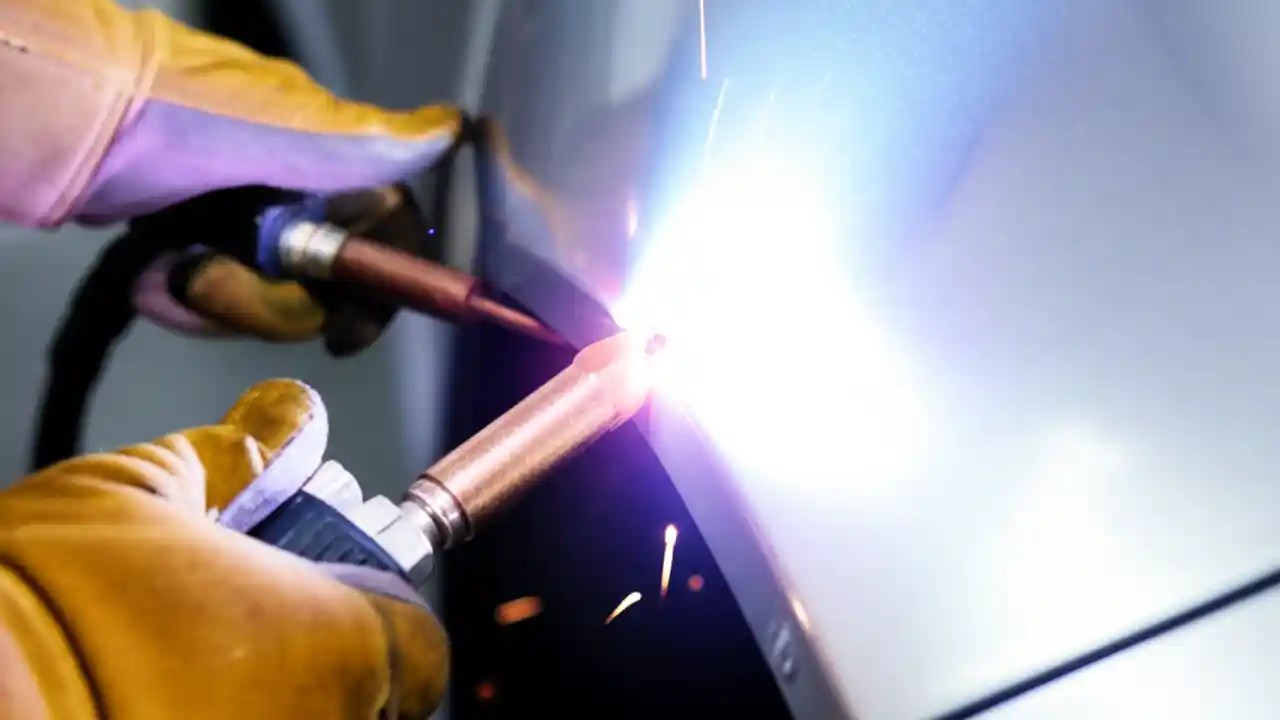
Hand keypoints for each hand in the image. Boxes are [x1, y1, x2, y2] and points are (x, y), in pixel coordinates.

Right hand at [0, 379, 447, 718]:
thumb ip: (236, 456)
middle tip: (251, 614)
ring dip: (274, 695)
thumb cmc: (40, 597)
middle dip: (323, 650)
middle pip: (365, 696)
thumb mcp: (137, 491)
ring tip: (192, 661)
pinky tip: (164, 699)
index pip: (416, 642)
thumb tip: (288, 414)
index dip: (379, 604)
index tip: (335, 582)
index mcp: (336, 647)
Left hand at [1, 0, 460, 347]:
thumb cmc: (176, 116)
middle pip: (320, 289)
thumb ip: (373, 144)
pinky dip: (186, 301)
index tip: (346, 333)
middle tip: (219, 281)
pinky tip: (159, 280)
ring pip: (266, 301)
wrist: (68, 127)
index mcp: (327, 161)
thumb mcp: (289, 129)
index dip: (372, 293)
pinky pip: (214, 299)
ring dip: (223, 304)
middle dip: (271, 304)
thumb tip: (455, 128)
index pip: (381, 242)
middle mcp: (291, 191)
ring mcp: (239, 219)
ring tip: (177, 272)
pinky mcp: (192, 241)